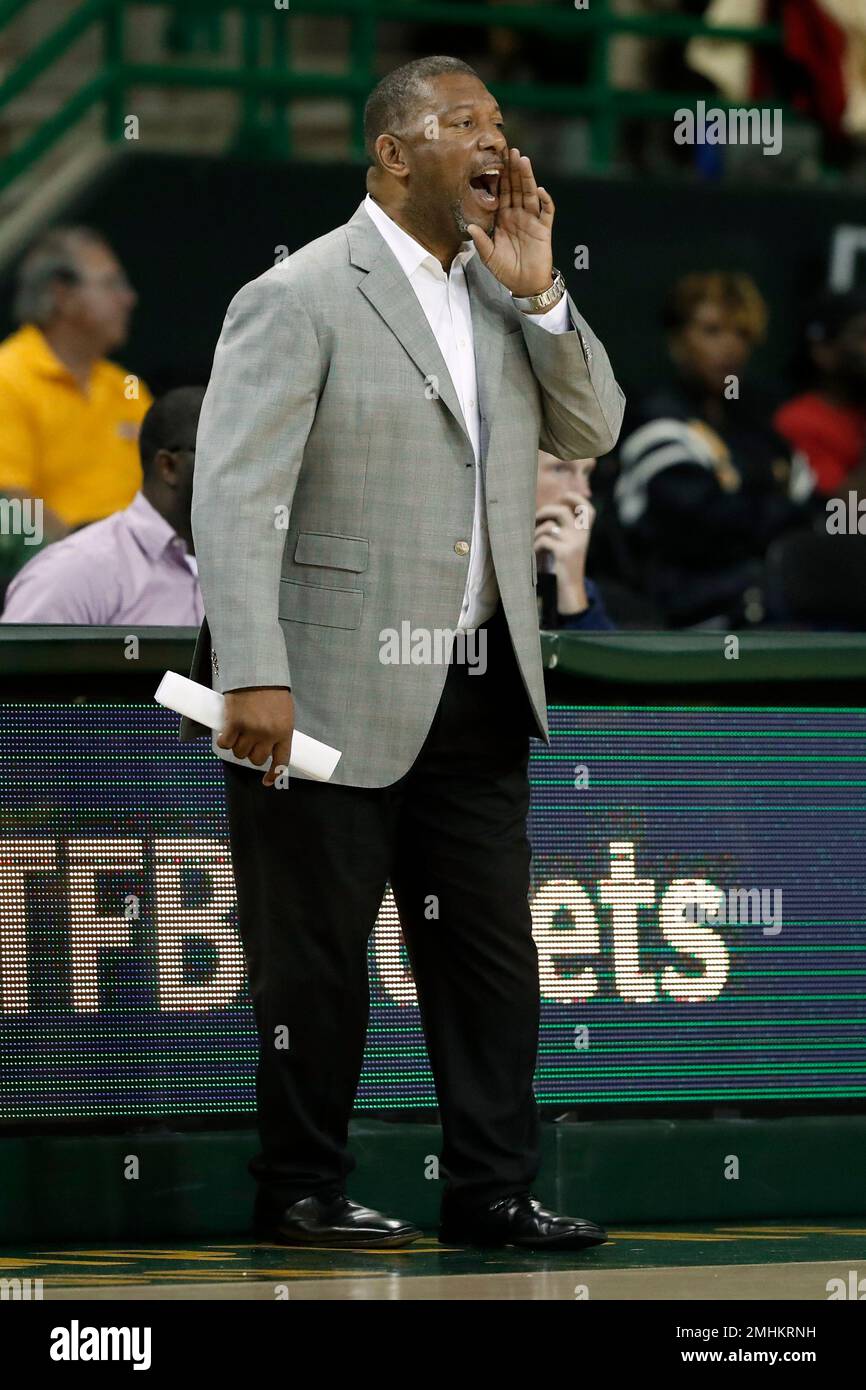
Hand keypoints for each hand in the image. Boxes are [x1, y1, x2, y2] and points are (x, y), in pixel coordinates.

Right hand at [218, 687, 293, 787]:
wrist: (257, 672)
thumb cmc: (271, 690)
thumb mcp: (283, 711)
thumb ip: (278, 729)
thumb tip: (267, 746)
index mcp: (285, 732)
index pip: (281, 761)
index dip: (274, 774)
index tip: (267, 781)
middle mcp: (269, 734)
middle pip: (257, 759)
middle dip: (251, 755)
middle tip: (247, 743)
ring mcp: (251, 730)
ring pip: (240, 753)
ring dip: (236, 748)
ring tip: (237, 734)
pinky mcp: (234, 723)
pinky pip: (225, 744)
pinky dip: (223, 742)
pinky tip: (224, 735)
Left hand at [466, 147, 553, 298]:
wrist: (525, 284)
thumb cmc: (506, 270)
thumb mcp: (488, 256)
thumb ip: (481, 241)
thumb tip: (469, 226)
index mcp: (503, 218)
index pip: (501, 193)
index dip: (499, 178)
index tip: (495, 161)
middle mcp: (517, 215)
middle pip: (516, 188)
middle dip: (514, 170)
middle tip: (511, 150)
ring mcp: (532, 220)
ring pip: (529, 194)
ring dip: (527, 177)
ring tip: (524, 160)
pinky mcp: (544, 228)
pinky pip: (546, 211)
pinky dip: (545, 200)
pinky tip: (539, 190)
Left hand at [534, 492, 595, 614]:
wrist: (571, 587)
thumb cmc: (566, 564)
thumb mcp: (571, 544)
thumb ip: (566, 528)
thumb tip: (548, 510)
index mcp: (585, 532)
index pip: (587, 508)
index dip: (575, 498)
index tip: (561, 498)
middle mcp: (582, 535)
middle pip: (562, 511)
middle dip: (545, 511)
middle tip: (536, 517)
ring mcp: (573, 544)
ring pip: (548, 527)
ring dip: (536, 532)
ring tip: (533, 540)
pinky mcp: (563, 553)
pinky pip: (543, 541)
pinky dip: (535, 546)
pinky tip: (535, 553)